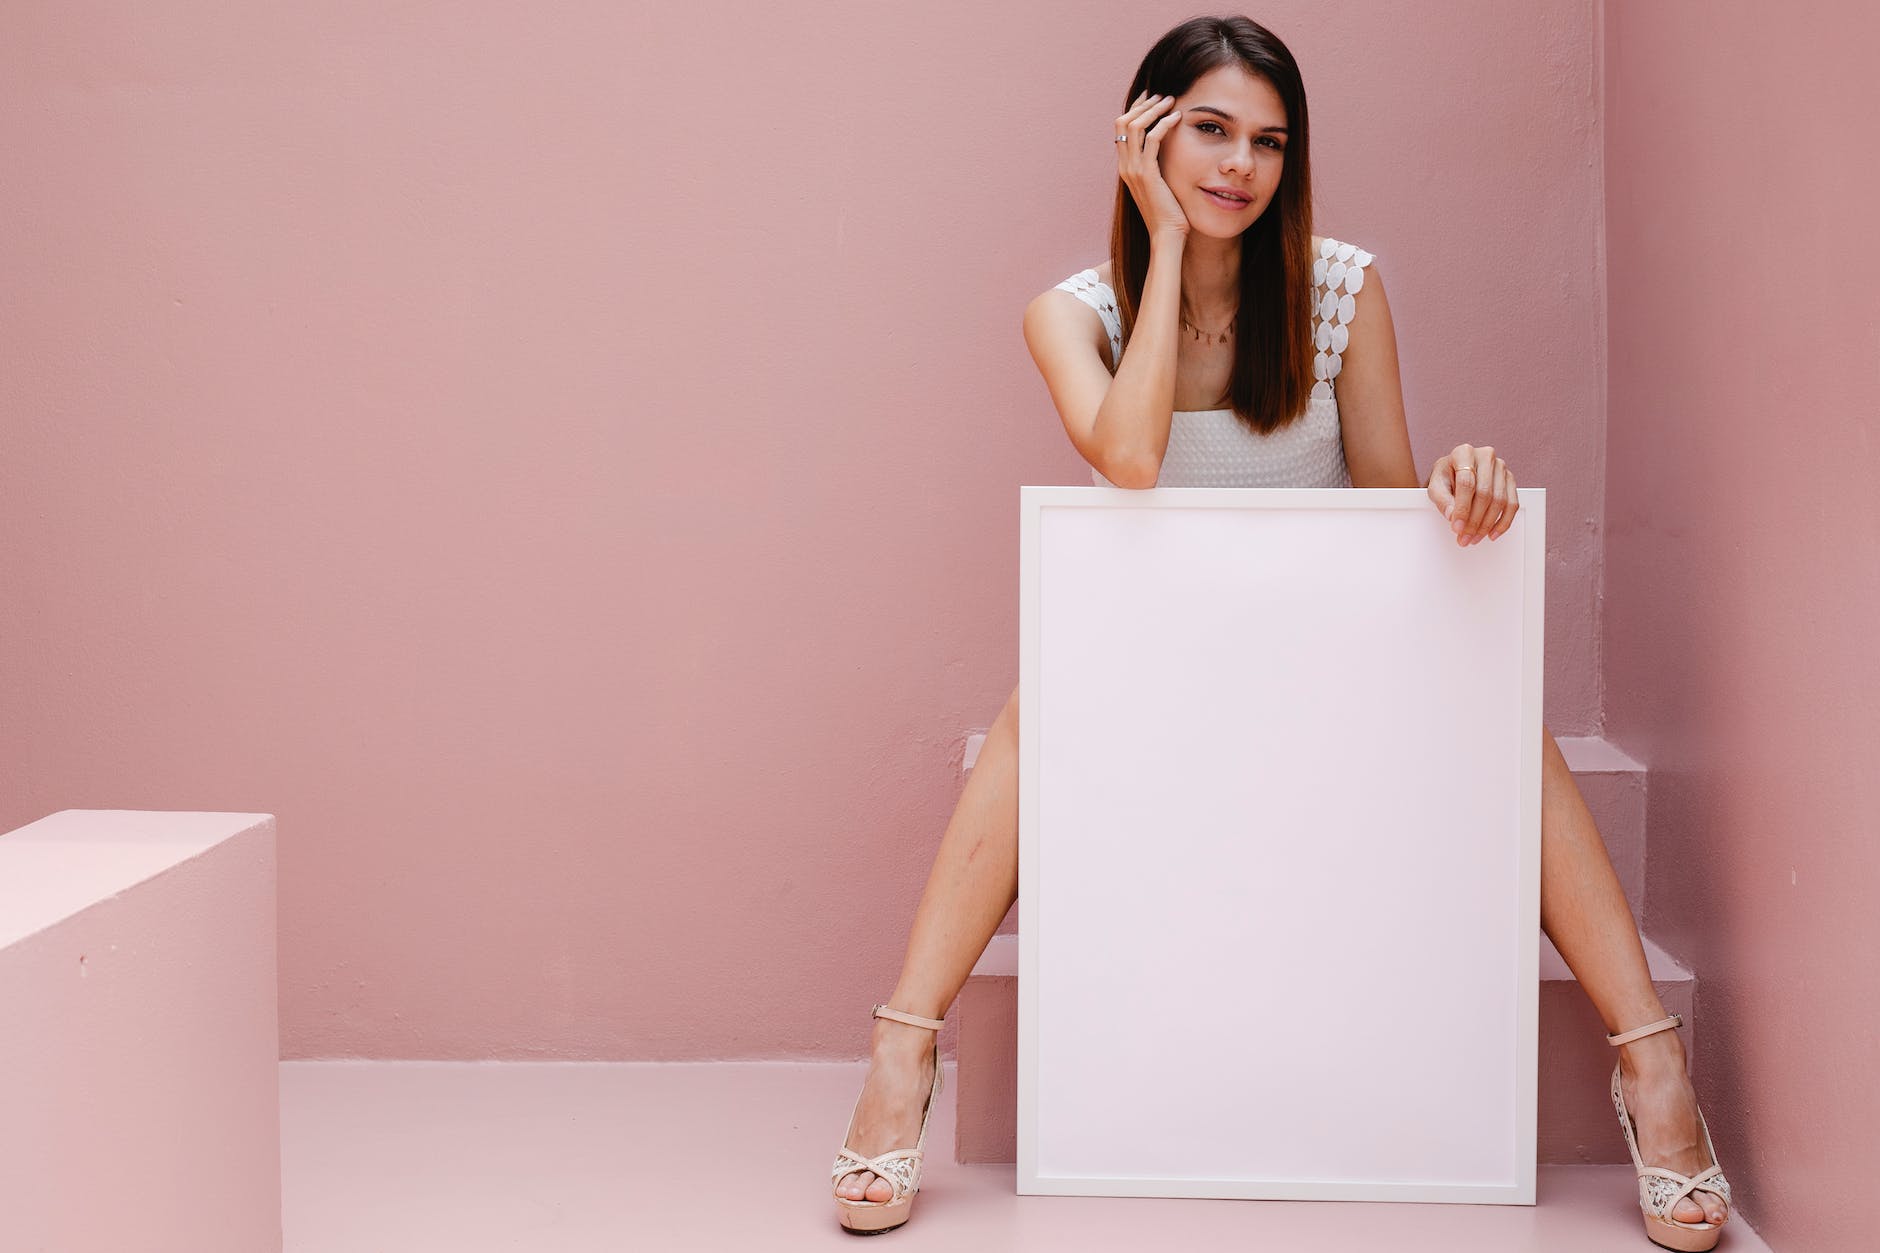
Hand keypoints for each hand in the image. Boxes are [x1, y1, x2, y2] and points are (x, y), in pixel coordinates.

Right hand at [1115, 92, 1191, 238]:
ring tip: (1171, 100)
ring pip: (1135, 126)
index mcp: (1125, 167)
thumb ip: (1156, 166)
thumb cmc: (1168, 213)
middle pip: (1123, 122)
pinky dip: (1164, 123)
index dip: (1135, 109)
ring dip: (1153, 109)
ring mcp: (1134, 170)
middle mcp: (1125, 166)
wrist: (1166, 235)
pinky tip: (1178, 117)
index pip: (1121, 129)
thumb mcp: (1159, 184)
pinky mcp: (1147, 173)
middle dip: (1143, 104)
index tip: (1152, 98)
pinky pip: (1153, 139)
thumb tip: (1166, 150)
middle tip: (1163, 95)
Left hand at [1428, 444, 1517, 546]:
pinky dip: (1503, 522)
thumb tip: (1452, 516)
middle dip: (1474, 521)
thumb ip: (1441, 500)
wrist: (1455, 472)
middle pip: (1484, 494)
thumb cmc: (1445, 477)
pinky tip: (1492, 534)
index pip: (1467, 484)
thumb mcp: (1435, 486)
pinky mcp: (1510, 479)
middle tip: (1464, 538)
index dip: (1462, 508)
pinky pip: (1512, 504)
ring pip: (1499, 501)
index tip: (1456, 527)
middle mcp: (1485, 456)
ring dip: (1487, 525)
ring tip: (1474, 538)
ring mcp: (1500, 467)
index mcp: (1464, 453)